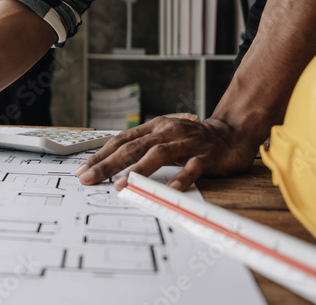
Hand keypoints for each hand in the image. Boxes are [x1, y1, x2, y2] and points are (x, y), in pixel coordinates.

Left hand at [75, 116, 258, 190]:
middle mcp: (167, 132)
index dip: (101, 155)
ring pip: (159, 155)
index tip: (83, 170)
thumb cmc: (192, 139)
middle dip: (108, 164)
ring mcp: (187, 143)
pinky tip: (170, 188)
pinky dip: (181, 177)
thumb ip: (141, 148)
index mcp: (154, 127)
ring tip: (121, 186)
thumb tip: (111, 165)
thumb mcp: (163, 137)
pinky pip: (193, 167)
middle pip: (133, 147)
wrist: (232, 131)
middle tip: (89, 178)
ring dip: (138, 171)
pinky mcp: (207, 155)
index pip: (121, 140)